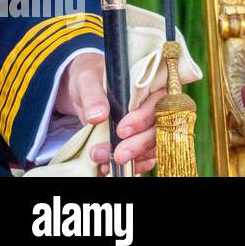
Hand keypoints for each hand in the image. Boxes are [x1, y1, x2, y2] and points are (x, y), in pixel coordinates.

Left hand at [54, 51, 160, 174]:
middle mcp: (155, 106)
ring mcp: (148, 125)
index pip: (158, 104)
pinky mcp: (138, 140)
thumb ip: (93, 96)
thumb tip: (97, 116)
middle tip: (118, 155)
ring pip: (154, 145)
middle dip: (140, 145)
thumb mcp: (87, 80)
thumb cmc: (91, 76)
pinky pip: (145, 156)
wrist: (84, 88)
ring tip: (104, 163)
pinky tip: (113, 169)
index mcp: (151, 86)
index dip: (144, 119)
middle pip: (160, 128)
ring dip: (133, 158)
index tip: (122, 130)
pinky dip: (133, 165)